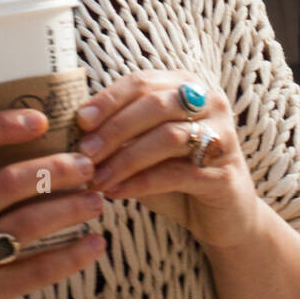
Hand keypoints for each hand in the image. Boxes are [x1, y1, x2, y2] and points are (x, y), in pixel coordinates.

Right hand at [0, 109, 106, 298]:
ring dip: (69, 209)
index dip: (1, 125)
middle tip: (86, 163)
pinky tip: (95, 244)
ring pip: (26, 225)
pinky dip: (71, 256)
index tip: (41, 119)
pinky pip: (34, 271)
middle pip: (7, 183)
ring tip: (97, 200)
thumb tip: (35, 134)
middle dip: (55, 170)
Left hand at [75, 70, 260, 250]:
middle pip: (155, 104)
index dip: (109, 99)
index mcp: (185, 85)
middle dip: (114, 129)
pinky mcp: (225, 173)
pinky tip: (118, 193)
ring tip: (97, 179)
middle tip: (84, 153)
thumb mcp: (144, 147)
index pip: (142, 81)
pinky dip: (142, 182)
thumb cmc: (175, 174)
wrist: (222, 216)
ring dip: (125, 159)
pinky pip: (178, 173)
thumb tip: (74, 127)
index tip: (80, 121)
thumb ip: (120, 133)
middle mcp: (209, 102)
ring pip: (167, 137)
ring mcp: (223, 136)